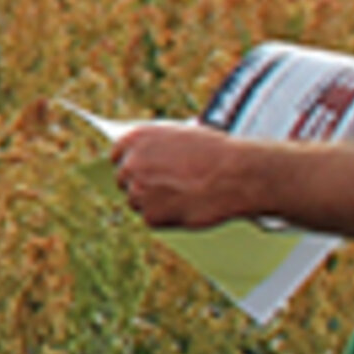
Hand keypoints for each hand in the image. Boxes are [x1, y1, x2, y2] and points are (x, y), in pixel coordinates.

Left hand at [111, 122, 256, 228]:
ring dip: (153, 202)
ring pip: (136, 202)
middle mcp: (132, 164)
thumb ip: (157, 146)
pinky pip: (152, 219)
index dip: (129, 163)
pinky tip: (186, 207)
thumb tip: (144, 159)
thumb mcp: (181, 135)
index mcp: (137, 139)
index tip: (135, 170)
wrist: (235, 173)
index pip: (117, 154)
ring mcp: (139, 191)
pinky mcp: (151, 215)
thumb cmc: (216, 152)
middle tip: (162, 188)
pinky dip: (166, 217)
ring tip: (181, 197)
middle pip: (124, 180)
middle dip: (140, 184)